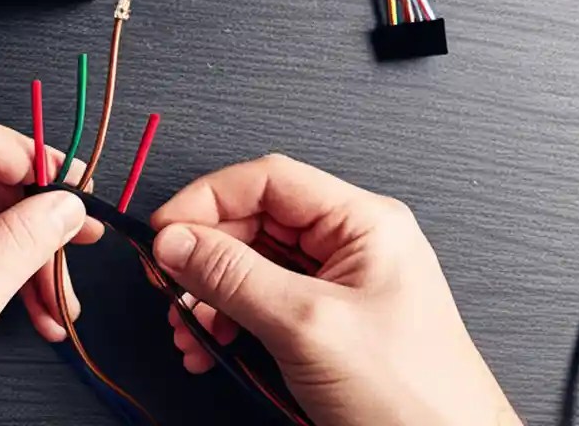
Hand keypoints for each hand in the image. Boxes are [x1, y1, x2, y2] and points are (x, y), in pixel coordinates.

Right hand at [150, 155, 520, 425]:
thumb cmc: (414, 398)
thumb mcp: (307, 327)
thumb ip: (235, 276)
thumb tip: (178, 240)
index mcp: (364, 223)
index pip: (269, 180)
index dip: (209, 199)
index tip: (165, 230)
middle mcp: (353, 245)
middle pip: (256, 222)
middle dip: (205, 255)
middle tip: (168, 284)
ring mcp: (341, 285)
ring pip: (254, 265)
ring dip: (211, 295)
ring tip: (189, 329)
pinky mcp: (328, 324)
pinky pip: (265, 303)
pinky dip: (230, 321)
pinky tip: (211, 346)